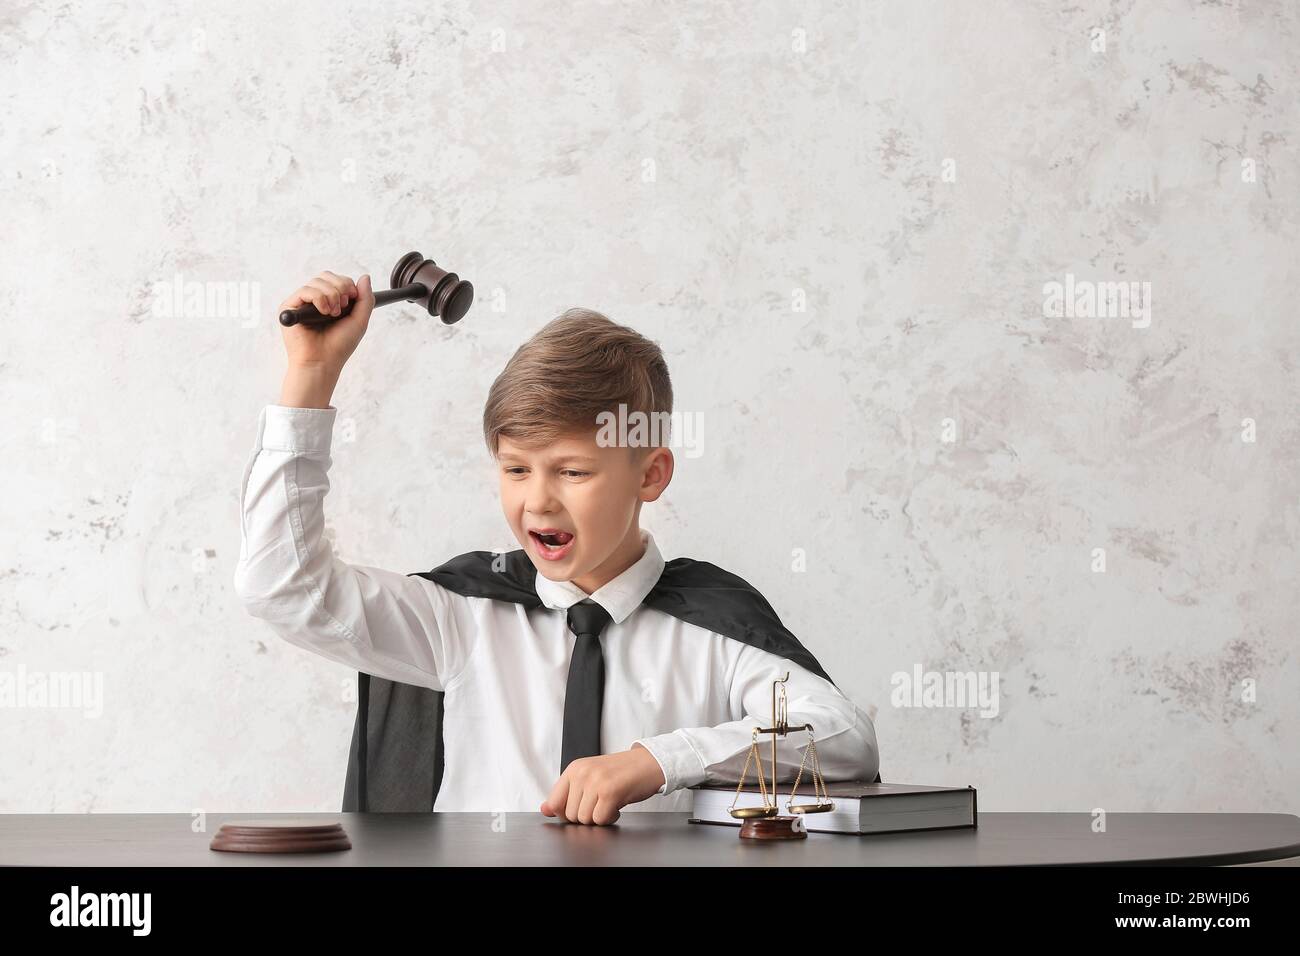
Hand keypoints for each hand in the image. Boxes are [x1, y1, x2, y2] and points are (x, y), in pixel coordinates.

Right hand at [278, 271, 374, 375]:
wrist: (323, 362)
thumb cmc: (339, 345)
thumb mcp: (359, 320)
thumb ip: (365, 299)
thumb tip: (365, 276)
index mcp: (328, 301)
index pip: (336, 279)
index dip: (347, 285)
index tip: (352, 300)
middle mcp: (313, 300)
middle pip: (326, 276)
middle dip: (340, 287)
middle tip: (342, 307)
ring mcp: (301, 303)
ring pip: (317, 281)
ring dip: (331, 296)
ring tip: (332, 314)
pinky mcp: (289, 307)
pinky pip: (305, 290)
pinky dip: (319, 299)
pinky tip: (323, 313)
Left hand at [539, 744, 666, 824]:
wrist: (649, 763)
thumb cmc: (621, 772)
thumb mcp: (590, 777)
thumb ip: (567, 793)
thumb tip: (545, 809)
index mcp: (574, 768)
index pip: (554, 802)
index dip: (565, 814)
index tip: (580, 809)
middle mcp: (582, 773)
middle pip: (570, 815)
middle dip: (586, 816)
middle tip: (601, 804)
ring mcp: (595, 781)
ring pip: (584, 820)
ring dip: (599, 817)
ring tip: (609, 804)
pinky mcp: (610, 792)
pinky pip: (600, 820)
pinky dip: (610, 818)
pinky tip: (617, 807)